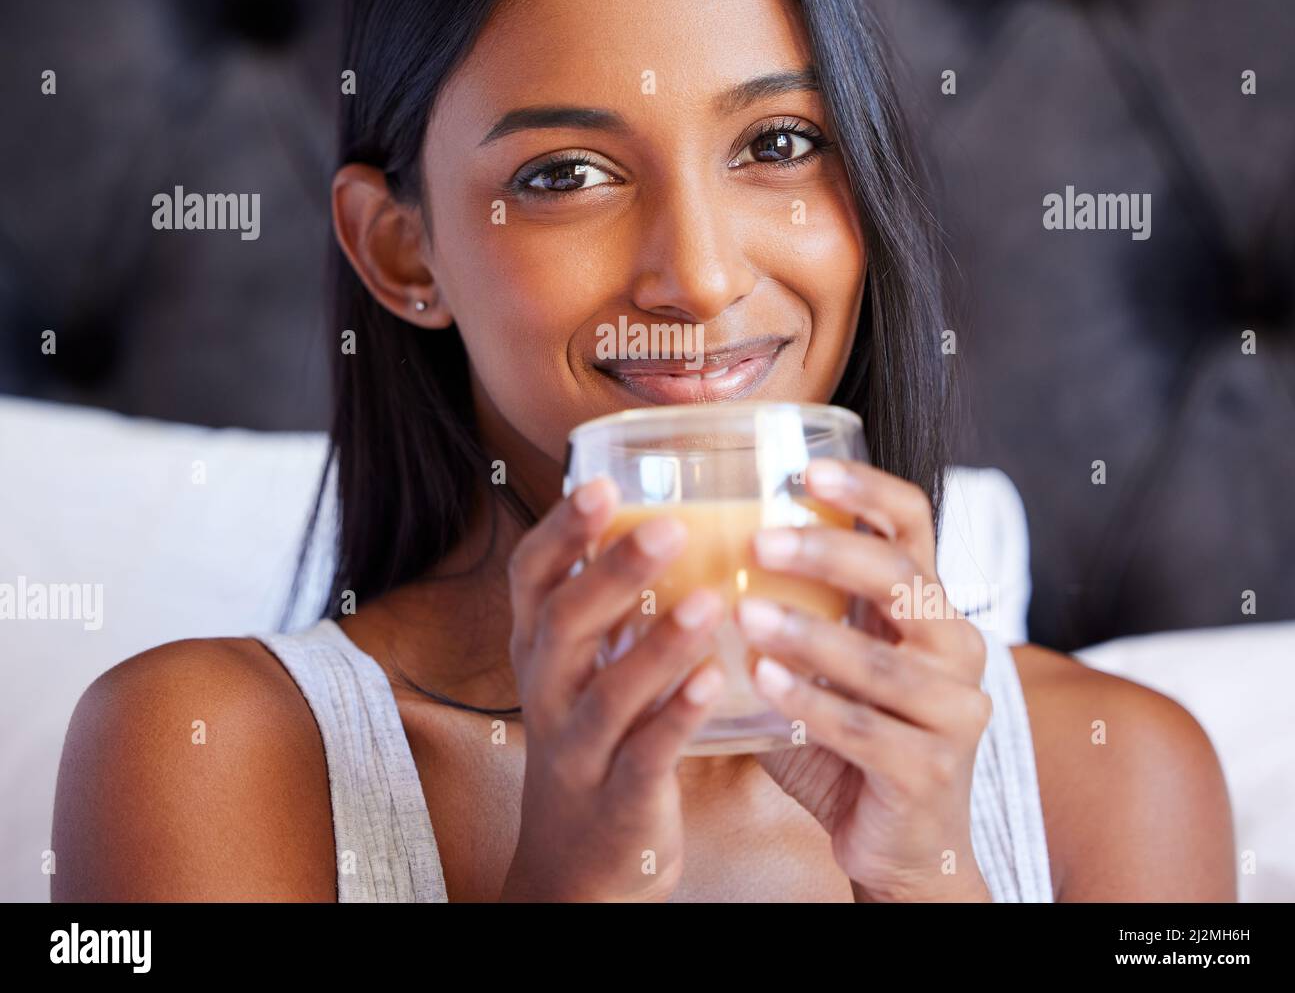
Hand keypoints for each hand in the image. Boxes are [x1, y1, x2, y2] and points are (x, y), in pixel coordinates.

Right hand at [500, 476, 728, 902]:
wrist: (576, 858)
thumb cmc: (593, 733)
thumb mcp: (580, 664)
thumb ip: (608, 600)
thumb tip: (663, 505)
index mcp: (539, 646)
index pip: (531, 577)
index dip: (560, 530)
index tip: (600, 483)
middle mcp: (547, 690)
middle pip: (565, 623)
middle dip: (613, 573)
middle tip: (669, 527)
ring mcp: (579, 747)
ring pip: (608, 692)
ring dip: (658, 645)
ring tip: (710, 600)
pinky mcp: (620, 797)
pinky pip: (646, 754)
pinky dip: (678, 716)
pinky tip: (717, 679)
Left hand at [739, 458, 993, 902]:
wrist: (897, 843)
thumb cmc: (844, 738)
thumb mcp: (820, 663)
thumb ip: (783, 612)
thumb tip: (683, 556)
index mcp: (924, 605)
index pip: (912, 524)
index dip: (866, 491)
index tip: (806, 471)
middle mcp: (954, 645)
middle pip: (902, 577)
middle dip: (828, 554)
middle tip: (758, 543)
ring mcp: (954, 709)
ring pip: (882, 659)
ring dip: (809, 634)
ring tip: (745, 616)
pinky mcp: (933, 769)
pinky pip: (867, 729)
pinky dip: (812, 703)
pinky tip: (764, 684)